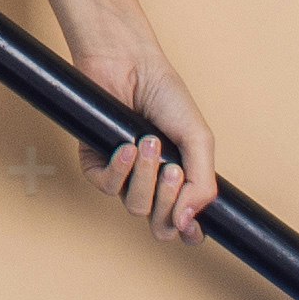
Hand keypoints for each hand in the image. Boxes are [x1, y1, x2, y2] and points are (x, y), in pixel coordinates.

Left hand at [73, 29, 221, 241]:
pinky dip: (119, 169)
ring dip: (145, 178)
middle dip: (168, 199)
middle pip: (160, 224)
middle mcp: (151, 183)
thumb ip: (203, 184)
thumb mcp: (198, 139)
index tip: (192, 228)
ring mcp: (124, 177)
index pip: (183, 224)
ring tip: (150, 143)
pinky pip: (106, 187)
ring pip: (135, 207)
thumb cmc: (165, 96)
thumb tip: (189, 223)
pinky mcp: (96, 164)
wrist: (130, 65)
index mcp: (179, 179)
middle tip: (172, 168)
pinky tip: (127, 147)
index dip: (188, 233)